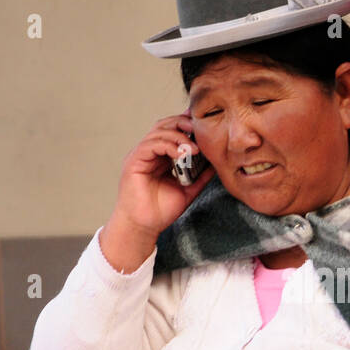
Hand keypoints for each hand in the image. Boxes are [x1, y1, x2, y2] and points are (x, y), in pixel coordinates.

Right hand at [99, 114, 216, 271]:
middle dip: (183, 123)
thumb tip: (215, 163)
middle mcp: (149, 153)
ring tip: (194, 149)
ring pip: (158, 132)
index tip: (204, 126)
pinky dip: (167, 146)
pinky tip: (181, 154)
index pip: (173, 131)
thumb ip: (200, 176)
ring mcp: (140, 155)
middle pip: (164, 125)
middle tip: (200, 130)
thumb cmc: (161, 211)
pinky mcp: (133, 161)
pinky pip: (151, 145)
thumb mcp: (188, 189)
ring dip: (178, 137)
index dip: (187, 125)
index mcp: (161, 156)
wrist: (144, 227)